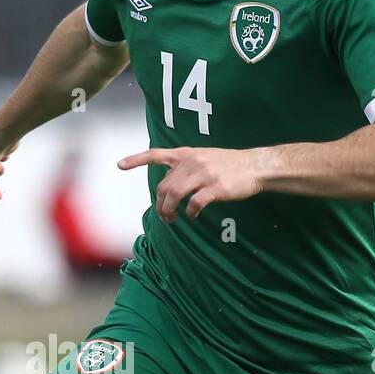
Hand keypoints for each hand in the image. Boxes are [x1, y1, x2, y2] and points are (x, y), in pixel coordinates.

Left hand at [117, 146, 262, 221]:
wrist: (255, 165)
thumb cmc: (229, 164)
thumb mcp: (204, 156)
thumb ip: (185, 166)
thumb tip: (168, 180)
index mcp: (187, 154)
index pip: (157, 154)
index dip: (137, 160)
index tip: (119, 165)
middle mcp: (193, 161)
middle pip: (164, 186)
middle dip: (160, 204)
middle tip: (164, 217)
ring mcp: (204, 174)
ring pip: (175, 195)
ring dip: (169, 210)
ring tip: (171, 219)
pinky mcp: (215, 187)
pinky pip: (195, 204)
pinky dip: (191, 213)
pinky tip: (193, 217)